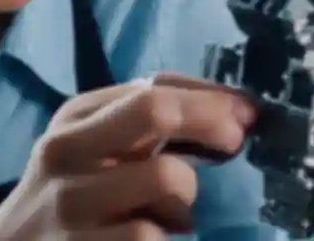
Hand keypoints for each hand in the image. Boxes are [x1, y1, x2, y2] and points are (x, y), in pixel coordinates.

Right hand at [0, 75, 256, 239]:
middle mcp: (66, 152)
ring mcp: (71, 204)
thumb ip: (145, 123)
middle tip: (234, 145)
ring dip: (186, 201)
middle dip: (209, 122)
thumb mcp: (90, 149)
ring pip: (168, 177)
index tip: (246, 114)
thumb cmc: (68, 199)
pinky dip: (167, 240)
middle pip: (156, 110)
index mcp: (75, 118)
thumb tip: (234, 110)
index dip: (210, 98)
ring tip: (170, 217)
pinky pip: (155, 235)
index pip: (154, 87)